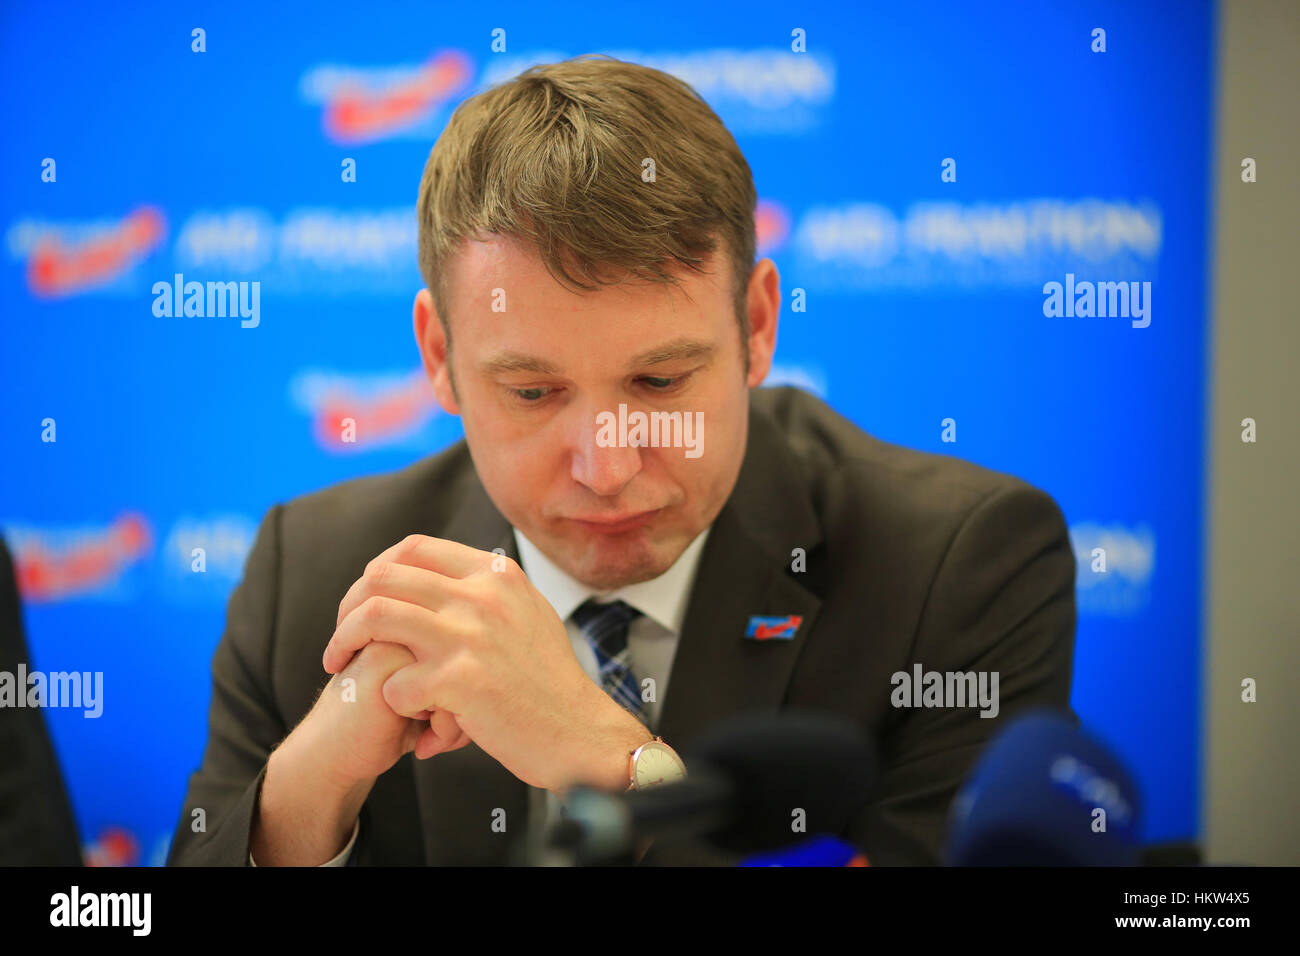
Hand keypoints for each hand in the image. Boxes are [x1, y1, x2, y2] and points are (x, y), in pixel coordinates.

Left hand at [323, 535, 650, 791]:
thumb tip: (438, 573)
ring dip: (346, 643)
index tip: (364, 601)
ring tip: (342, 667)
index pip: (412, 548)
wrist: (580, 732)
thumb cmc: (550, 683)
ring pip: (374, 617)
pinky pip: (394, 685)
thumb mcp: (528, 613)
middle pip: (382, 576)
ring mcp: (471, 636)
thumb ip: (486, 590)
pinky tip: (411, 722)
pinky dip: (393, 704)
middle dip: (348, 608)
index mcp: (495, 575)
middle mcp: (482, 596)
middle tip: (343, 639)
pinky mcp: (461, 682)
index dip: (376, 572)